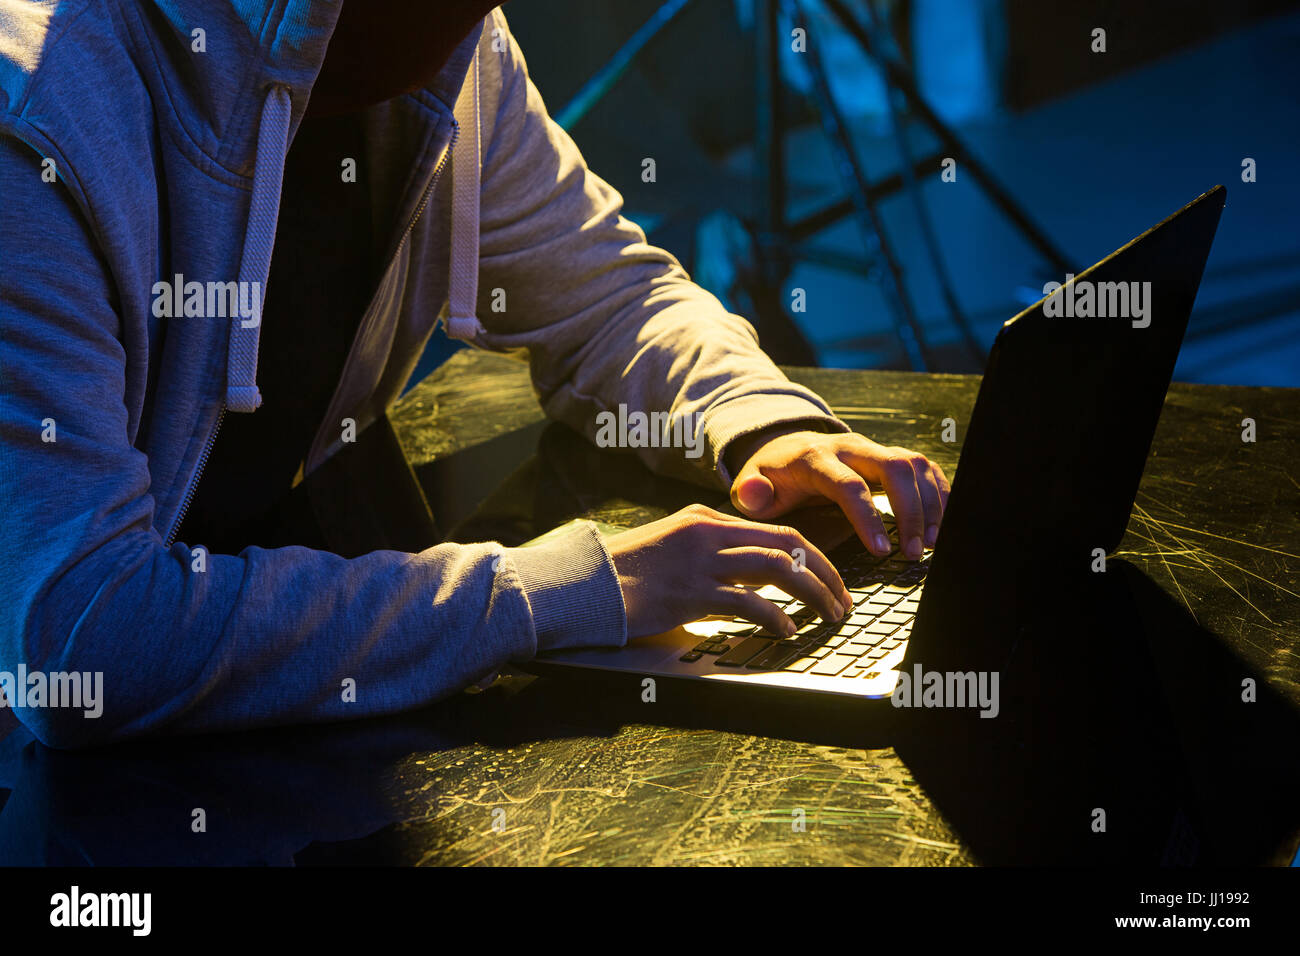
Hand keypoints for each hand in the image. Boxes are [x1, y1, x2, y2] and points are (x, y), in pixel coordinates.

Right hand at [606, 504, 852, 639]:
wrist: (582, 585)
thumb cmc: (625, 577)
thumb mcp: (672, 552)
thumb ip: (710, 559)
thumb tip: (751, 585)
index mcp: (704, 520)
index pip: (775, 531)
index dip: (811, 556)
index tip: (829, 580)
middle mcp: (707, 533)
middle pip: (787, 544)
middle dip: (824, 573)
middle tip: (843, 600)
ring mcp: (699, 562)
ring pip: (777, 569)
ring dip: (813, 594)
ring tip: (829, 616)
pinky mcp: (690, 593)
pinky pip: (748, 603)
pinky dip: (776, 618)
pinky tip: (787, 632)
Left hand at [726, 428, 949, 560]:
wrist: (786, 447)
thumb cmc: (772, 476)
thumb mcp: (751, 484)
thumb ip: (750, 492)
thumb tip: (754, 495)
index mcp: (816, 458)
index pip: (849, 485)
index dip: (868, 518)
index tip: (882, 552)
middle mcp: (851, 447)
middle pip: (894, 467)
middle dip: (911, 510)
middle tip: (913, 552)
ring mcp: (874, 448)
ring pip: (915, 464)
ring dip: (930, 503)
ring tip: (930, 544)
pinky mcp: (889, 455)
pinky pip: (924, 467)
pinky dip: (938, 492)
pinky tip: (940, 523)